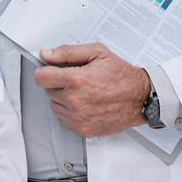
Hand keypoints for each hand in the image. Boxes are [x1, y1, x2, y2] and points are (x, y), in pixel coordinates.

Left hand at [35, 43, 149, 137]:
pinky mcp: (82, 129)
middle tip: (77, 80)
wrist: (140, 98)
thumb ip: (68, 52)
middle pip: (48, 91)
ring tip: (84, 92)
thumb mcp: (97, 53)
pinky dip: (71, 112)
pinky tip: (86, 104)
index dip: (46, 71)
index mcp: (76, 80)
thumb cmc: (122, 76)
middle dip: (58, 84)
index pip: (41, 78)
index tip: (51, 71)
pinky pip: (64, 120)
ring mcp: (78, 117)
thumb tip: (47, 55)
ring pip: (55, 106)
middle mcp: (75, 101)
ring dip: (64, 99)